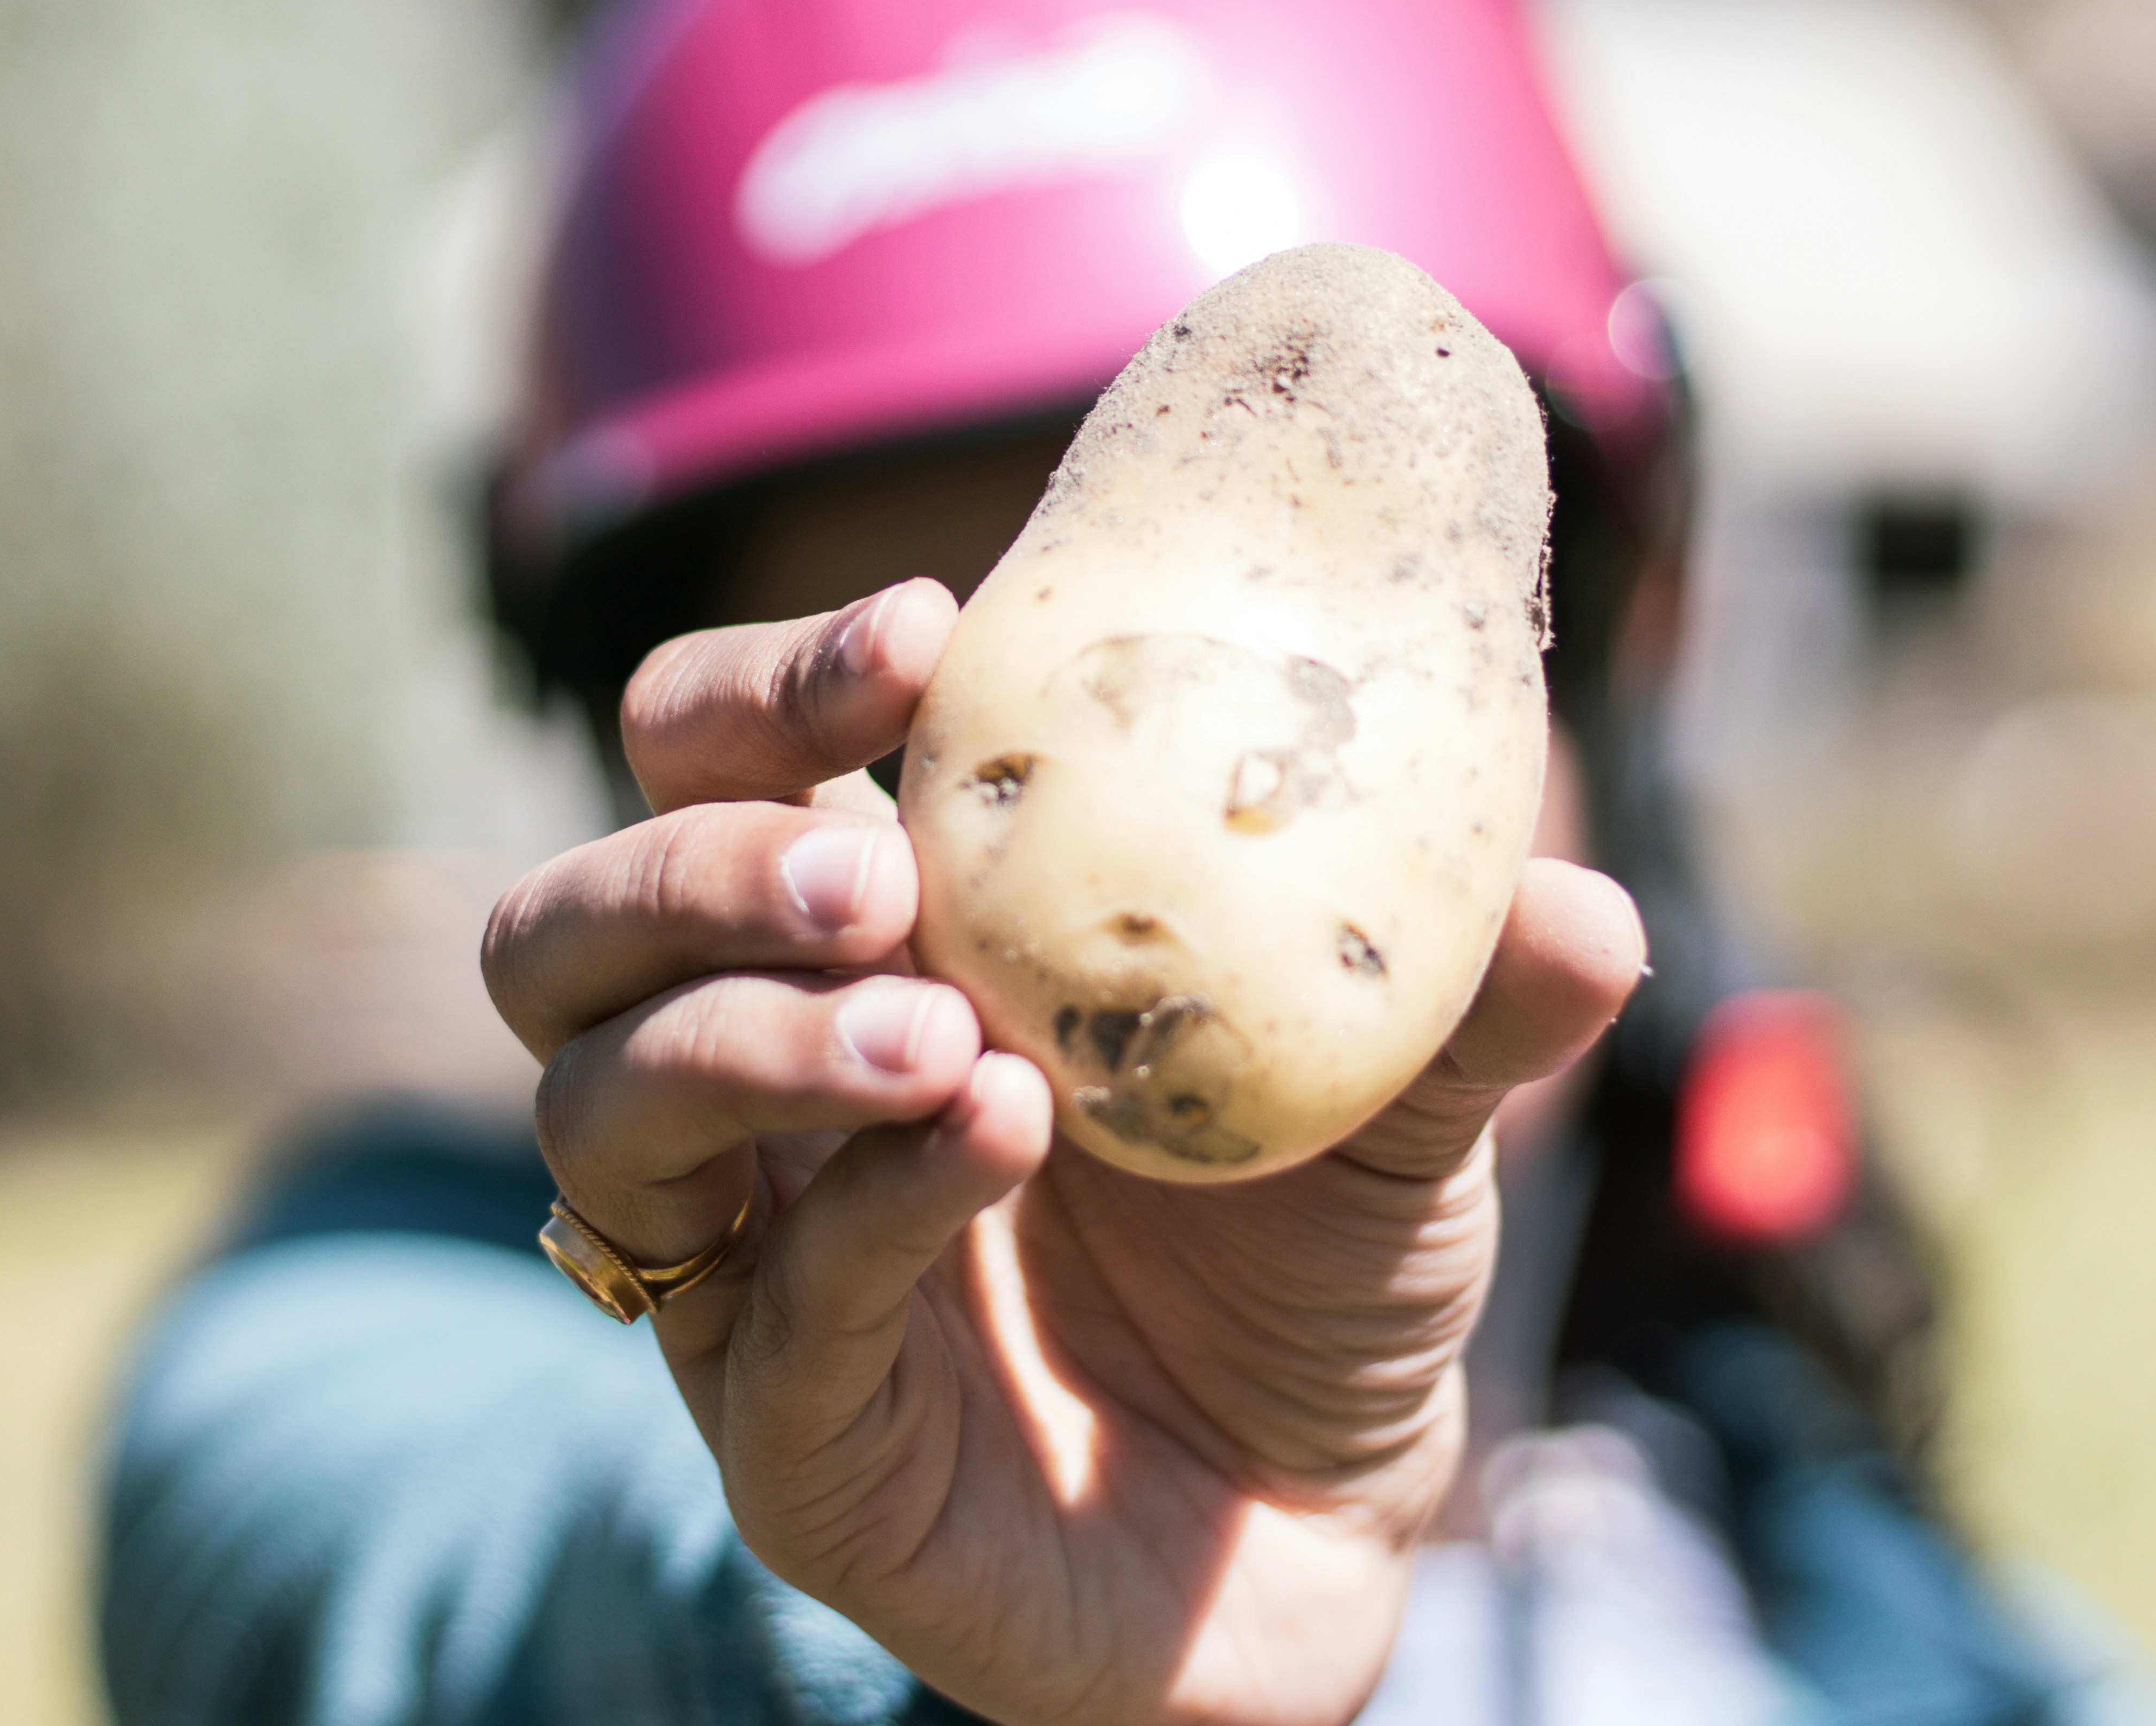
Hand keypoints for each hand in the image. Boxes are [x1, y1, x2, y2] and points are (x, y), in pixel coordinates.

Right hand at [483, 580, 1644, 1725]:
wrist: (1320, 1523)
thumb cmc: (1314, 1261)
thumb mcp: (1400, 1103)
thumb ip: (1464, 997)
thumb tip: (1579, 899)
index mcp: (866, 939)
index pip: (707, 758)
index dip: (768, 686)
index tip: (924, 632)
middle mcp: (759, 1079)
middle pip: (576, 920)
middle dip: (703, 863)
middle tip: (881, 877)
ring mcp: (748, 1260)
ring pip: (602, 1107)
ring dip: (750, 1039)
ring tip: (951, 1040)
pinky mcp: (789, 1431)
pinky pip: (762, 1305)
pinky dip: (863, 1215)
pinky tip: (990, 1144)